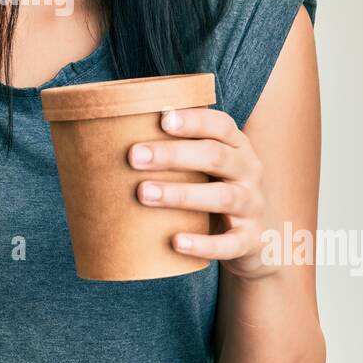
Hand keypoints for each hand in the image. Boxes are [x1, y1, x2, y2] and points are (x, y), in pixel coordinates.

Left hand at [129, 106, 278, 280]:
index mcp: (237, 147)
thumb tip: (107, 138)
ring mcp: (253, 206)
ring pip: (221, 196)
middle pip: (215, 157)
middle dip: (173, 155)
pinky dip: (203, 244)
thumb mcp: (205, 168)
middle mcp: (250, 171)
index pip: (221, 126)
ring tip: (143, 193)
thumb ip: (175, 152)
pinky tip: (176, 242)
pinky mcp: (251, 240)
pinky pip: (229, 244)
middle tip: (133, 156)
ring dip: (181, 194)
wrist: (255, 240)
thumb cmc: (214, 190)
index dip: (194, 121)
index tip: (162, 118)